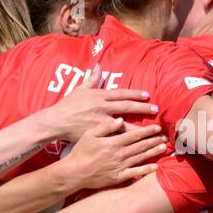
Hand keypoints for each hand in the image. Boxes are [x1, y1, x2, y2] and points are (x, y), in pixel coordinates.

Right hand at [42, 69, 157, 141]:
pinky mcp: (98, 136)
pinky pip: (115, 139)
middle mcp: (102, 108)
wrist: (55, 122)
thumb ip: (92, 78)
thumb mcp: (79, 89)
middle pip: (126, 108)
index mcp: (99, 96)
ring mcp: (101, 123)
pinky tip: (138, 146)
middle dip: (142, 108)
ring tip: (152, 132)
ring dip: (140, 128)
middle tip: (156, 110)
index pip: (121, 94)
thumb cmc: (67, 106)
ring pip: (124, 126)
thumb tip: (99, 65)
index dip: (135, 94)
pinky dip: (127, 143)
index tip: (147, 95)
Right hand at [61, 119, 167, 189]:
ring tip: (164, 147)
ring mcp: (120, 166)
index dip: (147, 130)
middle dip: (154, 140)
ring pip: (141, 157)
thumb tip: (120, 120)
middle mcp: (120, 153)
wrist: (75, 172)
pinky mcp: (119, 176)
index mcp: (113, 142)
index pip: (134, 134)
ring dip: (153, 152)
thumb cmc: (81, 152)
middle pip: (141, 145)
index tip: (157, 127)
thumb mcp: (90, 134)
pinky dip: (146, 170)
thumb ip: (106, 127)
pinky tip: (156, 167)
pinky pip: (136, 173)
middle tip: (165, 136)